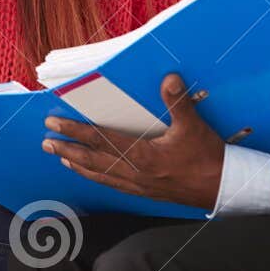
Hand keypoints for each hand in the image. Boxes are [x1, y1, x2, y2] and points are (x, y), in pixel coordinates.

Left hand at [41, 74, 226, 210]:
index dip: (75, 130)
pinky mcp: (145, 192)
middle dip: (67, 149)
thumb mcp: (194, 126)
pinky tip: (89, 173)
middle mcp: (135, 172)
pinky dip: (96, 177)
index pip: (100, 139)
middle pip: (93, 160)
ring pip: (100, 174)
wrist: (223, 188)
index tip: (54, 123)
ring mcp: (138, 185)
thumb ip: (179, 102)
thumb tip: (169, 78)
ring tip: (60, 157)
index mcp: (142, 155)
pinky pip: (113, 185)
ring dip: (77, 165)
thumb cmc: (208, 158)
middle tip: (46, 143)